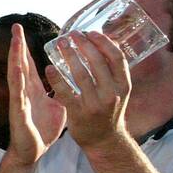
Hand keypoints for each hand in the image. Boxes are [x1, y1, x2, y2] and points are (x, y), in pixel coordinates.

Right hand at [6, 24, 65, 166]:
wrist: (32, 151)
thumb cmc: (41, 129)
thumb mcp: (56, 105)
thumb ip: (60, 90)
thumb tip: (70, 80)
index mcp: (33, 89)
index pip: (29, 64)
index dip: (27, 47)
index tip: (23, 31)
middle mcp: (24, 91)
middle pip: (20, 64)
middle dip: (18, 45)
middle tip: (16, 27)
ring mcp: (20, 101)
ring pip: (17, 75)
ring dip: (15, 58)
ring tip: (15, 42)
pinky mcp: (19, 113)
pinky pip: (19, 95)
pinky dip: (18, 82)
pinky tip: (18, 70)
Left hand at [44, 31, 130, 152]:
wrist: (104, 140)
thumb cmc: (109, 110)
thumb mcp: (119, 90)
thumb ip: (114, 71)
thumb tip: (108, 42)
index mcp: (124, 86)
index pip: (117, 58)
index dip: (104, 43)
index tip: (91, 32)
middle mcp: (112, 94)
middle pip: (98, 63)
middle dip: (83, 45)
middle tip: (71, 35)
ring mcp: (95, 104)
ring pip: (81, 74)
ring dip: (69, 56)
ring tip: (60, 44)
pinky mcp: (79, 113)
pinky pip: (65, 92)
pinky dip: (56, 78)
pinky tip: (49, 67)